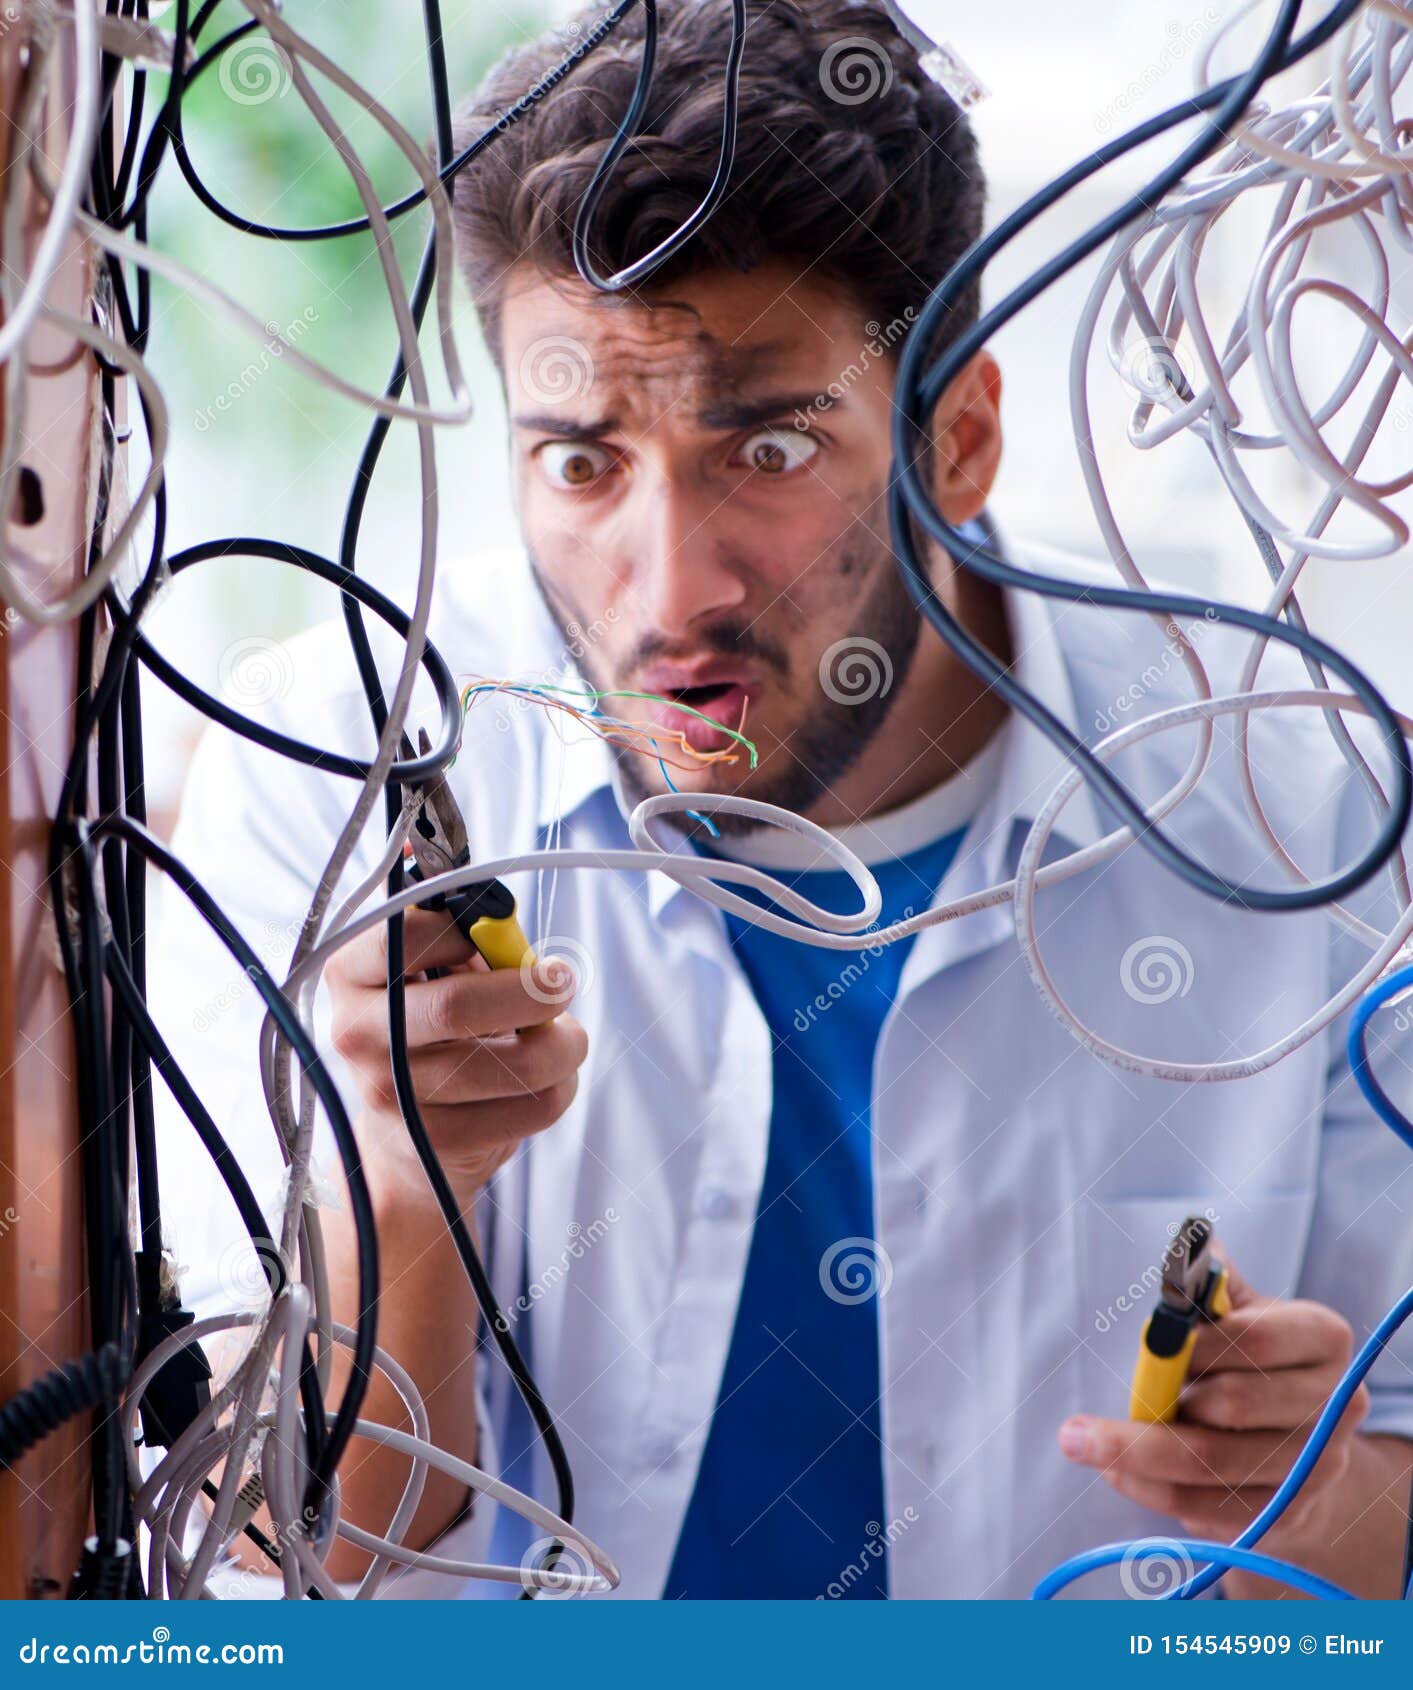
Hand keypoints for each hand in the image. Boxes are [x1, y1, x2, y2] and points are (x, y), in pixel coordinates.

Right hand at [327, 905, 587, 1204]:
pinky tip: (550, 1079)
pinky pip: (531, 1107)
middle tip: (563, 983)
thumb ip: (462, 932)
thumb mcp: (436, 971)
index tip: (503, 936)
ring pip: (514, 1064)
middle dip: (533, 991)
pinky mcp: (436, 1142)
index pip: (404, 938)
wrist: (407, 1136)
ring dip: (563, 1045)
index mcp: (350, 974)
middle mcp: (357, 1034)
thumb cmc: (435, 1029)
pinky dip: (560, 1087)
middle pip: (457, 1006)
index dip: (465, 929)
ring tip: (565, 1038)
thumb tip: (483, 900)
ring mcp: (390, 1096)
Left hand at [1058, 1254, 1369, 1557]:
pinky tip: (1117, 1472)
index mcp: (1323, 1339)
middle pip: (1234, 1407)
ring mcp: (1319, 1467)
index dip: (1197, 1344)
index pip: (1259, 1338)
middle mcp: (1336, 1404)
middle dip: (1156, 1406)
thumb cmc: (1253, 1359)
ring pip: (1216, 1466)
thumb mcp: (1239, 1311)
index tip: (1152, 1346)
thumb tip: (1184, 1242)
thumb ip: (1208, 1285)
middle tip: (1095, 1406)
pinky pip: (1217, 1510)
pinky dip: (1158, 1492)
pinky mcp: (1292, 1515)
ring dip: (1140, 1454)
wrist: (1299, 1439)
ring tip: (1083, 1441)